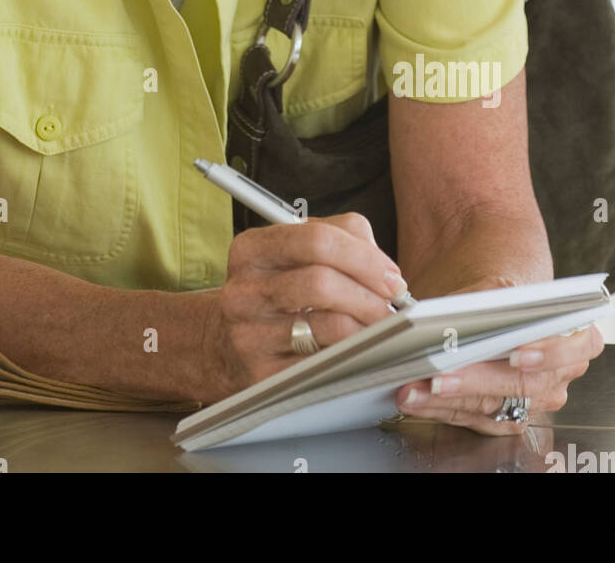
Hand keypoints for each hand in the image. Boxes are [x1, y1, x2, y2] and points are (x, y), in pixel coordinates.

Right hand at [204, 212, 403, 400]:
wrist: (221, 345)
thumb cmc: (272, 293)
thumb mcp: (289, 254)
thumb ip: (338, 241)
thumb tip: (385, 268)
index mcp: (251, 249)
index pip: (315, 239)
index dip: (364, 257)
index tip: (392, 276)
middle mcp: (244, 290)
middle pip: (321, 282)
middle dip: (370, 295)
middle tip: (394, 306)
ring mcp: (249, 335)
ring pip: (328, 327)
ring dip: (368, 328)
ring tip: (383, 329)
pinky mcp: (262, 375)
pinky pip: (324, 366)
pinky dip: (353, 357)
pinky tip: (361, 352)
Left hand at [392, 275, 604, 434]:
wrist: (502, 313)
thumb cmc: (504, 299)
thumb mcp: (500, 287)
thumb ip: (486, 300)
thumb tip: (453, 315)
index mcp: (575, 337)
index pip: (573, 348)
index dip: (548, 353)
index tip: (516, 354)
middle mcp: (559, 376)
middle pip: (522, 385)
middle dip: (476, 381)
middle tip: (439, 377)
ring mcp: (535, 402)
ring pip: (494, 406)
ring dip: (450, 400)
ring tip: (414, 389)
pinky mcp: (509, 419)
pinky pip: (476, 419)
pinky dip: (443, 408)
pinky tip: (417, 399)